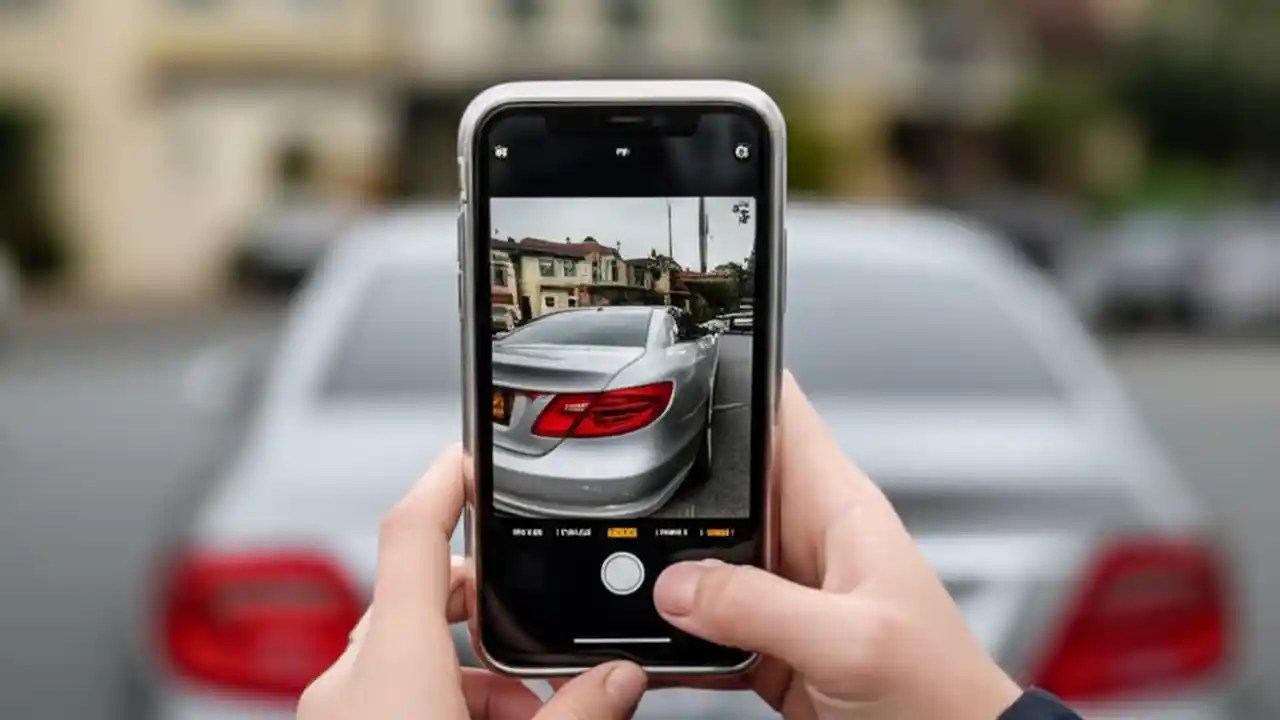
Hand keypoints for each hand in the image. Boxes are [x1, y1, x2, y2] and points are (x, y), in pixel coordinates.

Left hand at [298, 445, 647, 719]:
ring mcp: (339, 713)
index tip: (470, 453)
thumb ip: (577, 710)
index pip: (409, 534)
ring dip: (475, 672)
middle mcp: (350, 683)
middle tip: (541, 641)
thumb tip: (620, 679)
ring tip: (531, 715)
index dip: (441, 481)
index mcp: (390, 665)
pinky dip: (444, 699)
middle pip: (422, 597)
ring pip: (411, 653)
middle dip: (490, 610)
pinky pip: (394, 692)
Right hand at [653, 372, 1021, 719]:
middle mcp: (804, 535)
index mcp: (837, 505)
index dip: (731, 377)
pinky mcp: (763, 636)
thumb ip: (760, 608)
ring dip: (665, 564)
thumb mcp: (851, 641)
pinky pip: (701, 616)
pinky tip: (654, 640)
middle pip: (720, 480)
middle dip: (673, 486)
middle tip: (628, 506)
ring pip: (699, 550)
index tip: (673, 369)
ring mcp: (780, 586)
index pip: (779, 410)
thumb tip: (677, 587)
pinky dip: (672, 627)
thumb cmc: (939, 691)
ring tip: (630, 580)